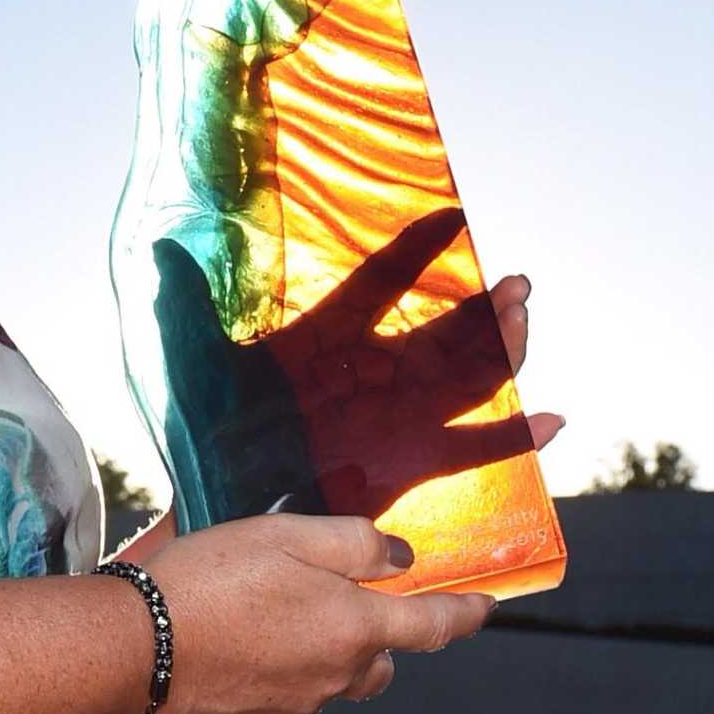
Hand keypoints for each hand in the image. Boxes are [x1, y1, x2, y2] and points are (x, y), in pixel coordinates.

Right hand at [135, 512, 495, 713]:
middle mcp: (337, 676)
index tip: (485, 607)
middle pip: (380, 663)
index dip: (465, 613)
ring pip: (330, 683)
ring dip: (318, 657)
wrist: (133, 653)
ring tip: (265, 624)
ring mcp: (297, 709)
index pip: (434, 625)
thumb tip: (399, 559)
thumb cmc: (206, 583)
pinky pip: (287, 701)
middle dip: (375, 639)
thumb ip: (353, 543)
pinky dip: (276, 678)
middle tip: (334, 607)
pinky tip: (234, 653)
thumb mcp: (281, 535)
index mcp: (354, 626)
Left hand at [153, 209, 556, 527]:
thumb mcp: (193, 362)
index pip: (382, 280)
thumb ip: (185, 304)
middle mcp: (377, 370)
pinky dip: (515, 436)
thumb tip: (161, 249)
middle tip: (513, 278)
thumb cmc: (205, 430)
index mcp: (330, 336)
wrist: (216, 498)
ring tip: (523, 313)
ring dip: (504, 346)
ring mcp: (400, 414)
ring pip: (470, 374)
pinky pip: (476, 447)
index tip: (451, 215)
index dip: (417, 249)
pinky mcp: (413, 461)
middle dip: (482, 303)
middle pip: (445, 328)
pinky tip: (553, 419)